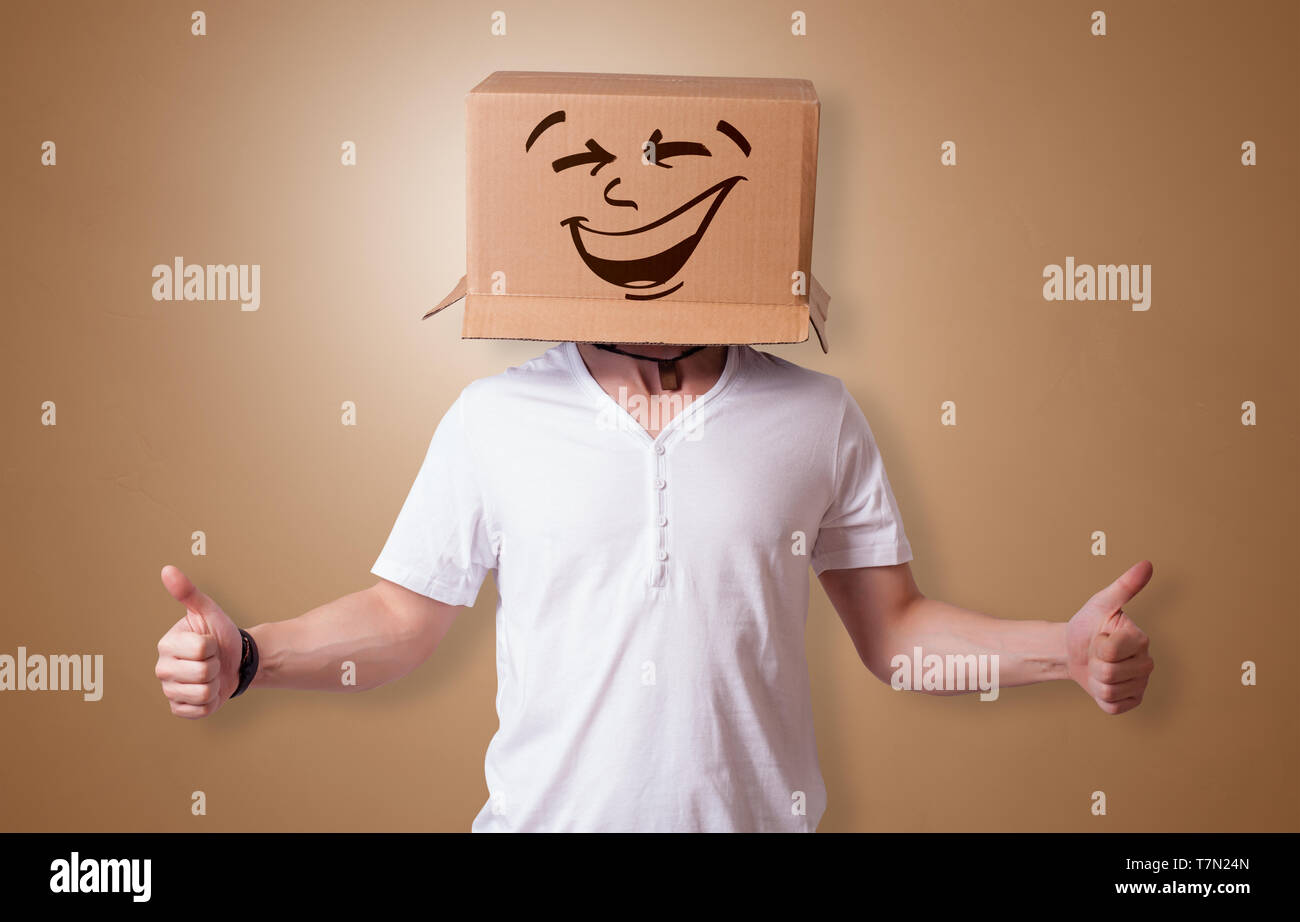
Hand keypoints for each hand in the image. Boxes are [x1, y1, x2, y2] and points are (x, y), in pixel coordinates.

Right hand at [155, 565, 243, 717]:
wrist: (234, 660)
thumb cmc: (220, 633)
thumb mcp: (209, 611)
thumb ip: (189, 593)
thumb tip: (167, 569)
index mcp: (166, 645)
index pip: (201, 648)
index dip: (214, 645)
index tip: (210, 642)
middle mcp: (162, 669)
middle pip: (204, 672)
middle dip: (217, 665)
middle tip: (213, 659)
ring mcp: (169, 691)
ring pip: (203, 693)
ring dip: (216, 684)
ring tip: (212, 675)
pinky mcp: (180, 709)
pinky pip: (200, 710)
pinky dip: (212, 702)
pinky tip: (210, 690)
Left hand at [1065, 560, 1154, 714]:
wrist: (1074, 649)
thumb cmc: (1089, 624)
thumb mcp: (1100, 603)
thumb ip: (1124, 586)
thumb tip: (1146, 564)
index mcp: (1141, 640)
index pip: (1110, 651)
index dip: (1097, 644)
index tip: (1100, 635)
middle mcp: (1146, 664)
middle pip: (1109, 673)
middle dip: (1093, 662)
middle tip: (1096, 653)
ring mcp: (1140, 685)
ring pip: (1108, 690)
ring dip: (1094, 679)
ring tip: (1097, 665)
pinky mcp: (1131, 702)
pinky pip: (1111, 706)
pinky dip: (1099, 696)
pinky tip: (1101, 683)